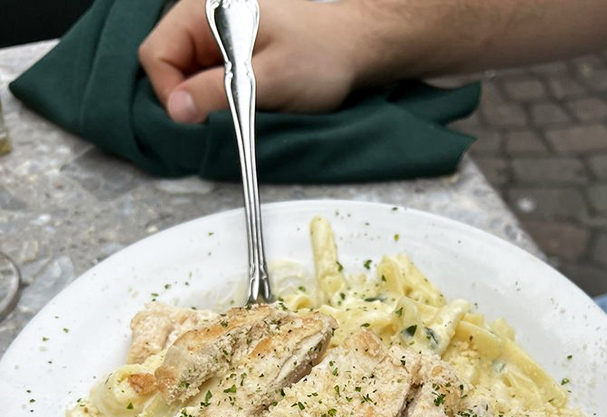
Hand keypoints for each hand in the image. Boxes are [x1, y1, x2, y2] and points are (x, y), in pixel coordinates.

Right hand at [139, 0, 366, 119]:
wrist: (356, 50)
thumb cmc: (319, 58)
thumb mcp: (268, 79)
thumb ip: (219, 92)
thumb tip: (177, 110)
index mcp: (208, 11)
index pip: (157, 54)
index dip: (169, 93)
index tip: (197, 121)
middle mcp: (205, 20)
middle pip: (168, 67)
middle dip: (188, 100)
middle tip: (221, 120)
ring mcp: (218, 38)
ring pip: (186, 79)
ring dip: (205, 103)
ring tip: (238, 111)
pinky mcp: (230, 56)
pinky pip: (207, 81)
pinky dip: (219, 101)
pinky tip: (243, 106)